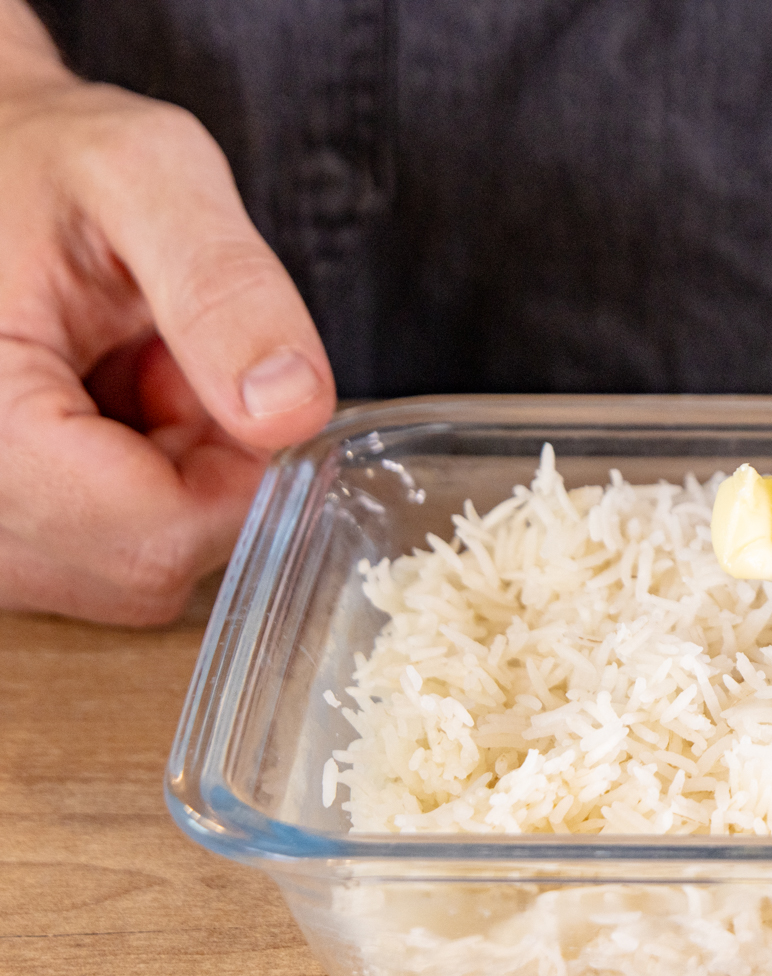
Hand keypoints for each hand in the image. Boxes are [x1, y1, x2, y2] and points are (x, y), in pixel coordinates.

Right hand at [0, 4, 334, 624]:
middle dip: (198, 470)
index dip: (235, 473)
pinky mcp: (2, 526)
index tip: (222, 377)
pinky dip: (132, 490)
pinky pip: (100, 560)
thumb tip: (291, 412)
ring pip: (131, 571)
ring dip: (167, 480)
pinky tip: (107, 400)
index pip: (154, 536)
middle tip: (166, 357)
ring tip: (130, 367)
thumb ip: (226, 288)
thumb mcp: (147, 174)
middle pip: (147, 563)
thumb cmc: (40, 156)